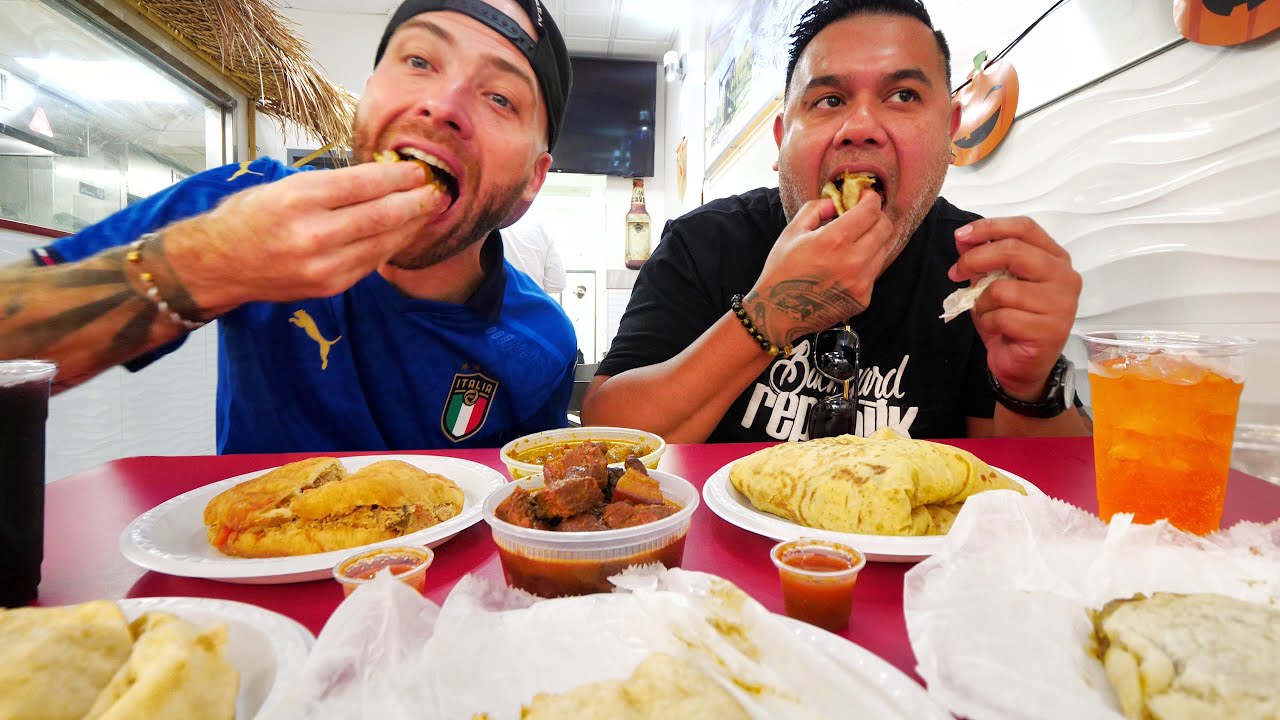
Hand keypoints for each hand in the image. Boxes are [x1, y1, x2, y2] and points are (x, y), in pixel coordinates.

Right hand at [165, 161, 446, 310]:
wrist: (220, 263)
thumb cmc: (250, 216)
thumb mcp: (285, 185)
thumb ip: (333, 183)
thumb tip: (383, 175)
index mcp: (300, 198)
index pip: (366, 183)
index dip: (401, 176)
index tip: (420, 170)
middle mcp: (314, 234)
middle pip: (383, 214)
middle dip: (417, 201)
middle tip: (437, 190)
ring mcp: (323, 265)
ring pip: (384, 242)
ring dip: (412, 225)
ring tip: (428, 210)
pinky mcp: (330, 286)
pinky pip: (373, 262)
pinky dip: (392, 244)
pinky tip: (404, 232)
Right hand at [744, 190, 893, 345]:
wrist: (778, 313)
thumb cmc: (782, 271)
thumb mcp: (792, 232)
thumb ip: (816, 208)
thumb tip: (837, 202)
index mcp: (834, 241)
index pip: (871, 211)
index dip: (871, 199)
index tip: (866, 197)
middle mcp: (853, 262)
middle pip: (885, 228)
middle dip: (877, 217)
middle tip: (864, 217)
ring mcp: (861, 283)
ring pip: (884, 250)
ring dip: (873, 240)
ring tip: (854, 242)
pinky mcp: (864, 298)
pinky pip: (874, 272)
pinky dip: (866, 263)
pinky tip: (847, 266)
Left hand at [950, 217, 1080, 399]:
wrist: (1022, 366)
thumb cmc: (1011, 321)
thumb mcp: (991, 284)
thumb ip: (982, 260)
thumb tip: (962, 239)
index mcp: (1054, 258)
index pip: (1024, 228)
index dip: (989, 227)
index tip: (960, 236)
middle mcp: (1064, 276)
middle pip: (1013, 250)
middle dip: (976, 259)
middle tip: (956, 272)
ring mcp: (1061, 303)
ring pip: (1002, 288)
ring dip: (982, 302)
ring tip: (989, 313)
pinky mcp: (1050, 329)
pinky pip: (1002, 317)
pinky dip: (989, 323)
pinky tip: (999, 330)